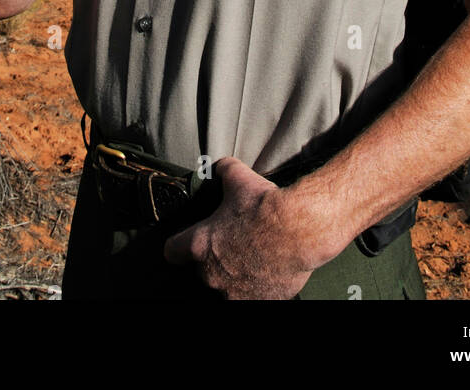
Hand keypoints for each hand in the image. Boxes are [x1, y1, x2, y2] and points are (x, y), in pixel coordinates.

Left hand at [163, 157, 313, 300]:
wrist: (298, 229)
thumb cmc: (265, 206)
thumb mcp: (238, 177)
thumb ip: (223, 170)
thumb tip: (219, 167)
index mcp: (200, 245)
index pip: (172, 251)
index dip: (178, 245)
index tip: (185, 242)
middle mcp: (212, 275)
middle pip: (203, 270)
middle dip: (216, 258)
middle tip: (235, 241)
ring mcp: (235, 292)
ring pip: (228, 286)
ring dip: (236, 274)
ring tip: (255, 256)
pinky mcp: (260, 301)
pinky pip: (254, 295)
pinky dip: (259, 285)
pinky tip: (270, 267)